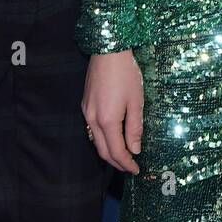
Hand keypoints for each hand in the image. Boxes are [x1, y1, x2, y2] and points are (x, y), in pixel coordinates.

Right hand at [81, 50, 143, 173]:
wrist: (108, 51)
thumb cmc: (126, 74)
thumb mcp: (136, 101)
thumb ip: (134, 128)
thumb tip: (135, 150)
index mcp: (107, 121)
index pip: (117, 151)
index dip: (127, 164)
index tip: (136, 170)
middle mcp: (92, 119)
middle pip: (103, 150)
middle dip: (116, 162)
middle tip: (130, 166)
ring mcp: (86, 112)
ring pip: (95, 141)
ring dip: (108, 152)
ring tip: (123, 155)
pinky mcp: (85, 104)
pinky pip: (92, 129)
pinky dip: (102, 139)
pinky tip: (112, 137)